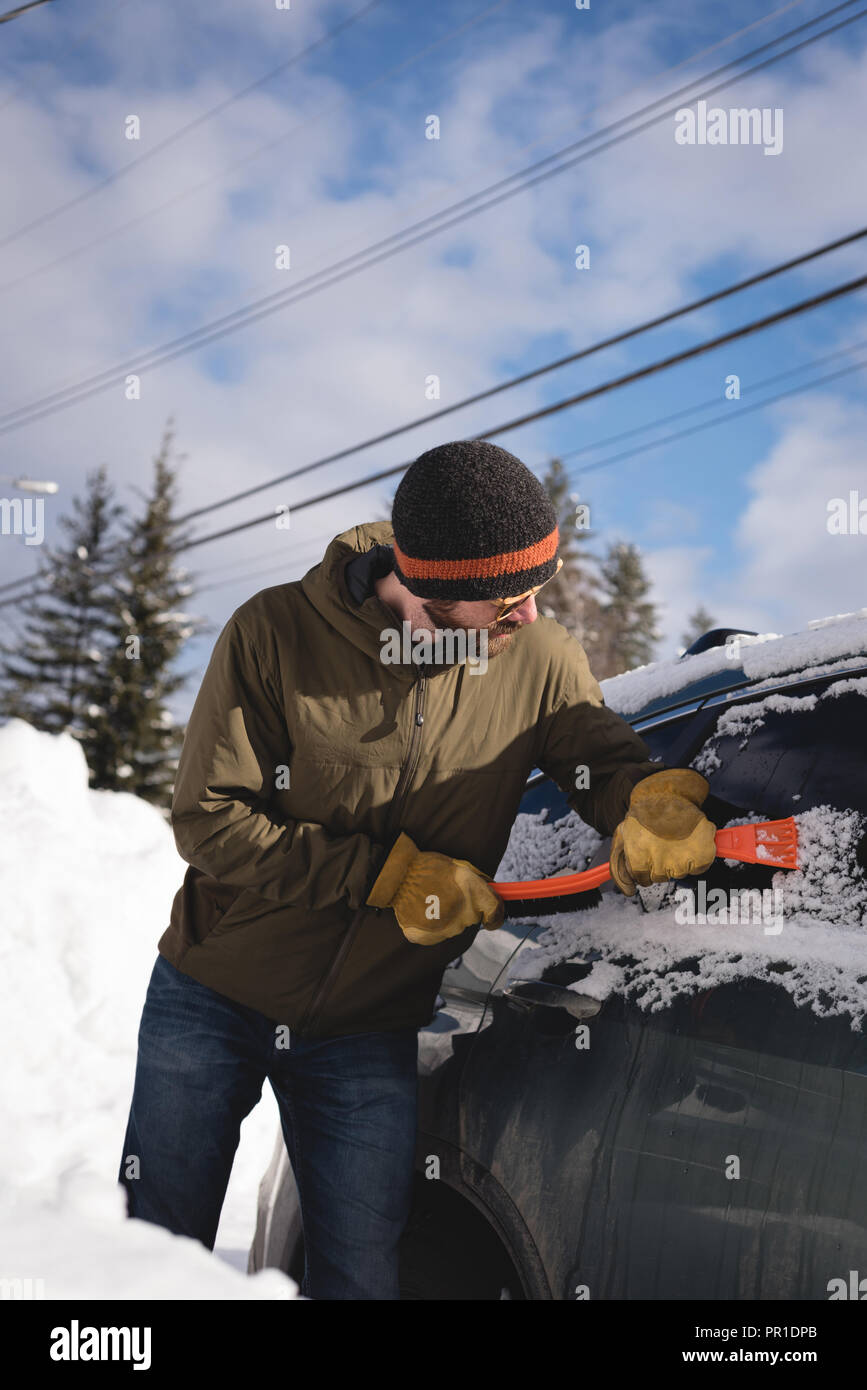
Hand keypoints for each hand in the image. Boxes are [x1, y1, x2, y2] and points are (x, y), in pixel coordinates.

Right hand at [366, 832, 504, 944]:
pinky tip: (423, 911)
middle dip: (466, 909)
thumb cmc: (429, 867)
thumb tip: (494, 893)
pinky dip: (432, 925)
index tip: (492, 918)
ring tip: (433, 900)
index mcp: (473, 894)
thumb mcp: (461, 867)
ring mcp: (444, 929)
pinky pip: (437, 934)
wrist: (398, 875)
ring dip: (448, 917)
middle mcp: (462, 914)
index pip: (495, 914)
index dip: (495, 916)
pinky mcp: (427, 937)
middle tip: (449, 895)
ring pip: (454, 927)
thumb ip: (480, 882)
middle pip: (472, 919)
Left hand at [610, 768, 716, 895]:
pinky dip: (695, 857)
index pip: (641, 878)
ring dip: (677, 859)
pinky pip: (698, 868)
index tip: (646, 851)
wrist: (666, 794)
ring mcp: (683, 858)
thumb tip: (628, 893)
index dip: (643, 865)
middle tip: (659, 841)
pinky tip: (687, 842)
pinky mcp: (703, 853)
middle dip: (659, 862)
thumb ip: (619, 869)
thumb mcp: (621, 838)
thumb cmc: (643, 817)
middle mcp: (661, 860)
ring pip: (679, 872)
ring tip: (672, 838)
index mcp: (639, 857)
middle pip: (660, 876)